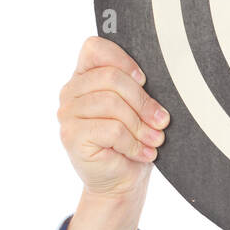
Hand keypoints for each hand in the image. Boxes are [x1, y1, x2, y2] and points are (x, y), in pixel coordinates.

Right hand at [57, 36, 168, 199]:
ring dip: (141, 124)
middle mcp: (71, 92)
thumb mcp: (138, 110)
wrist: (121, 182)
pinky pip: (111, 129)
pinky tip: (144, 152)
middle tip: (162, 121)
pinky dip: (134, 142)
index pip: (94, 48)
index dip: (123, 60)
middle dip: (143, 101)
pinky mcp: (71, 136)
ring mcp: (67, 114)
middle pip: (111, 77)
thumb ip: (137, 90)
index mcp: (85, 77)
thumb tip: (160, 79)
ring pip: (112, 103)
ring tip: (155, 140)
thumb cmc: (132, 143)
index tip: (144, 81)